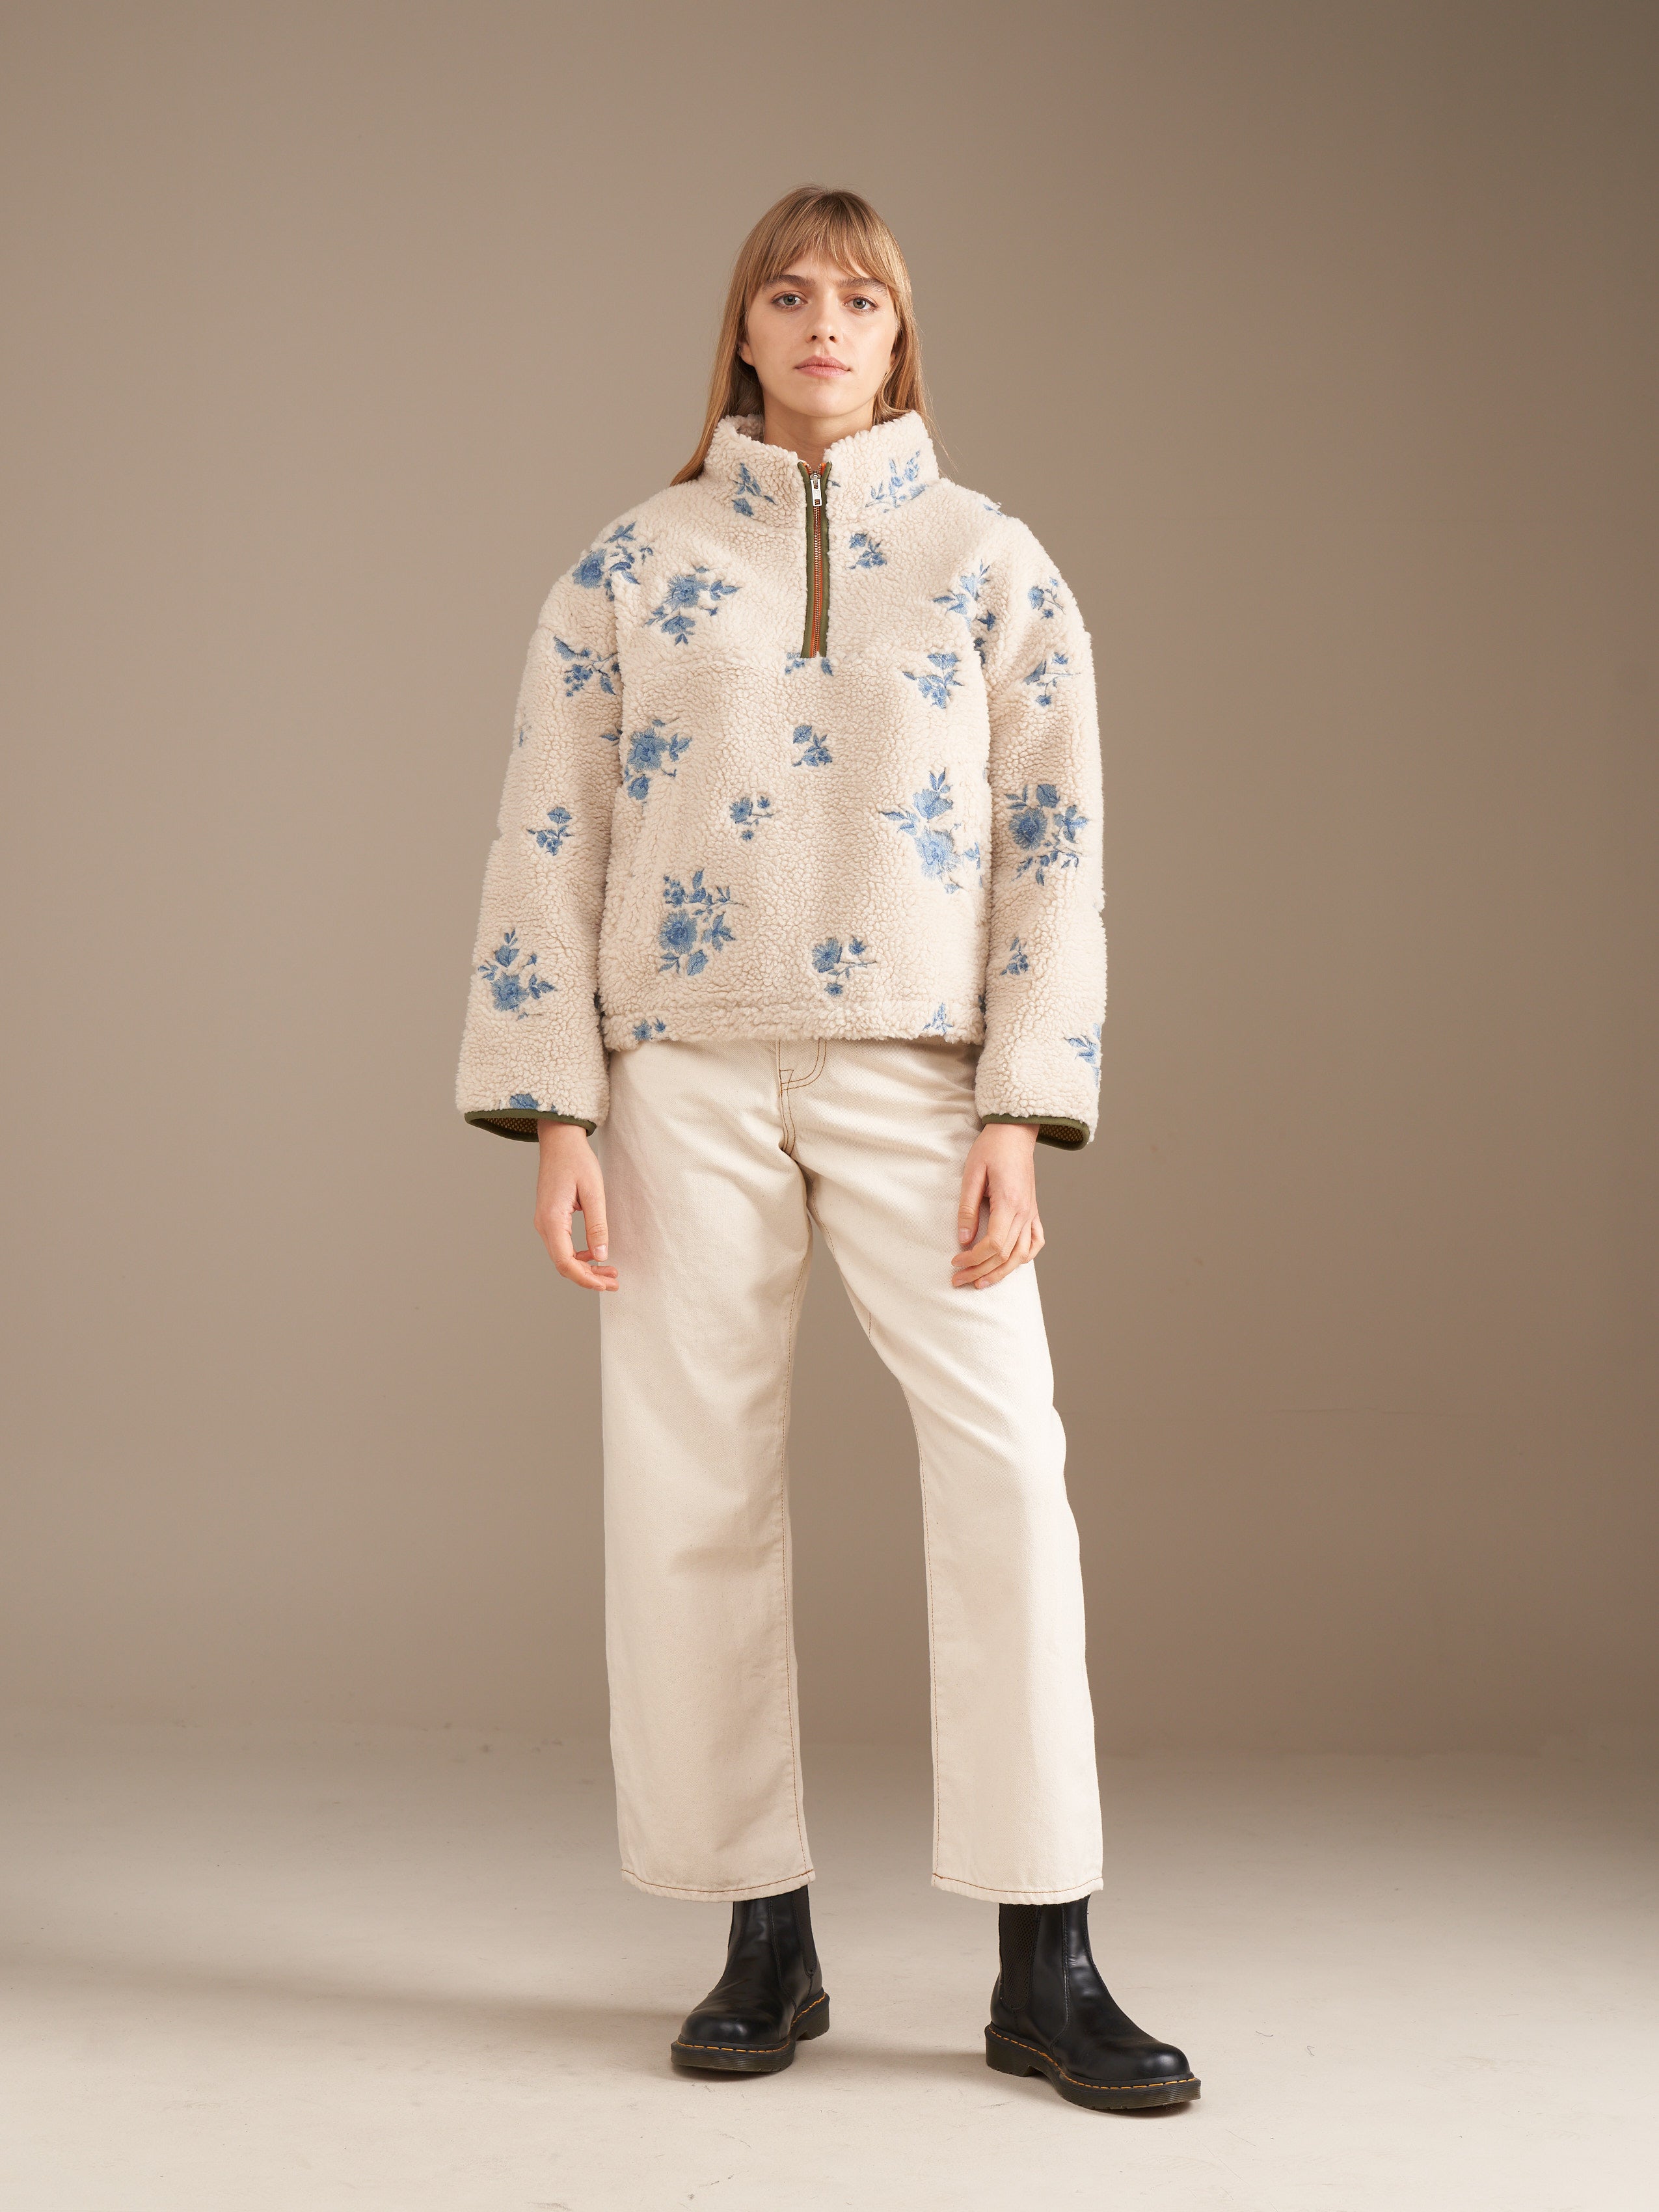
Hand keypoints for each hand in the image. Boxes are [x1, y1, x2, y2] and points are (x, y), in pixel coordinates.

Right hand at [534, 1122, 616, 1290]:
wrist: (559, 1141)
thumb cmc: (576, 1161)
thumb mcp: (593, 1192)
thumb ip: (597, 1225)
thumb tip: (602, 1255)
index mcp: (552, 1220)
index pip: (565, 1262)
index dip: (586, 1279)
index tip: (607, 1284)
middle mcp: (543, 1225)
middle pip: (563, 1265)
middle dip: (588, 1278)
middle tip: (614, 1282)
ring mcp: (544, 1223)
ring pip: (562, 1257)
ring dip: (584, 1268)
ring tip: (609, 1271)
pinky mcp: (549, 1219)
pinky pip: (561, 1246)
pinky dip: (578, 1256)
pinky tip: (596, 1254)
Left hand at [952, 1122, 1043, 1288]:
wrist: (1015, 1133)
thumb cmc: (991, 1148)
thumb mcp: (972, 1173)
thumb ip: (968, 1208)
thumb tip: (962, 1239)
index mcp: (1009, 1202)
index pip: (994, 1244)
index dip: (973, 1258)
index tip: (955, 1262)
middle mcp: (1025, 1212)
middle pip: (1006, 1255)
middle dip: (980, 1271)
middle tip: (958, 1280)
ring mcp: (1032, 1213)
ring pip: (1022, 1255)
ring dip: (1001, 1273)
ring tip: (980, 1282)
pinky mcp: (1033, 1211)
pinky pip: (1036, 1242)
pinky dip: (1024, 1258)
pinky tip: (1009, 1265)